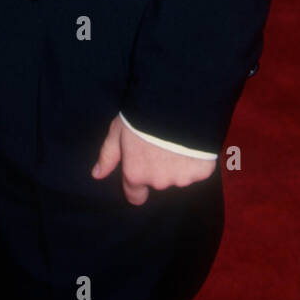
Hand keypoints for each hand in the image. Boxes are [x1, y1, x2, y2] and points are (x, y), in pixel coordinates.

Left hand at [91, 114, 215, 205]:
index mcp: (136, 174)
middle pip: (159, 181)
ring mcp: (182, 178)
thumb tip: (96, 175)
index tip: (142, 169)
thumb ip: (108, 156)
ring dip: (179, 163)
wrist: (176, 103)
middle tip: (161, 142)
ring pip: (179, 175)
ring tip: (177, 139)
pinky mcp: (202, 171)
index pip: (135, 196)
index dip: (138, 185)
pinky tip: (193, 141)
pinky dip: (197, 159)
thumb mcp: (117, 132)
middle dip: (160, 167)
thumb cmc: (141, 116)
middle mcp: (158, 182)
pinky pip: (199, 169)